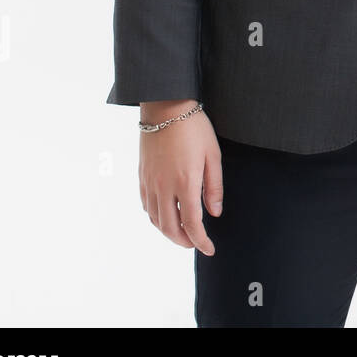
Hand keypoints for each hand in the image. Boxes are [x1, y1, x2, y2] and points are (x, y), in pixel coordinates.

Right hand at [138, 103, 221, 255]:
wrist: (165, 107)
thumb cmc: (194, 128)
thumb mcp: (212, 155)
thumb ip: (214, 187)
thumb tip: (215, 213)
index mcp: (185, 183)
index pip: (192, 223)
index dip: (201, 240)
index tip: (209, 249)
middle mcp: (164, 187)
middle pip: (170, 228)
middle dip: (184, 241)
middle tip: (196, 244)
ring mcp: (150, 183)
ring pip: (155, 220)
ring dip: (168, 233)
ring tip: (182, 234)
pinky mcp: (142, 177)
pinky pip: (146, 206)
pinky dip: (156, 218)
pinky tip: (165, 217)